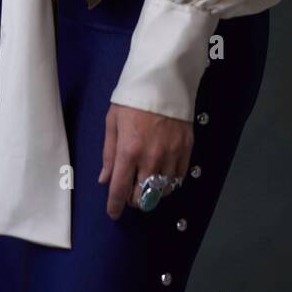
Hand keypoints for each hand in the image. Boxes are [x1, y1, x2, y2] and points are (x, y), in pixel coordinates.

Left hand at [99, 102, 192, 219]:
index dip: (115, 206)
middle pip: (143, 197)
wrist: (163, 79)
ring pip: (162, 191)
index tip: (113, 213)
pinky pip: (179, 179)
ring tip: (146, 185)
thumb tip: (105, 180)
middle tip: (130, 193)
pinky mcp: (187, 150)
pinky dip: (169, 183)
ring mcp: (172, 155)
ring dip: (152, 193)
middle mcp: (151, 158)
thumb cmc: (132, 98)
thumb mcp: (113, 122)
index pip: (120, 190)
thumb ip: (109, 153)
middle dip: (134, 201)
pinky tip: (162, 177)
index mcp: (129, 151)